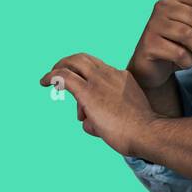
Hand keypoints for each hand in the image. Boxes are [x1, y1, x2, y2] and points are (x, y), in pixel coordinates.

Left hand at [39, 54, 156, 157]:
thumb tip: (86, 122)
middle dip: (69, 63)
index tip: (80, 95)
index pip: (99, 69)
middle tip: (58, 72)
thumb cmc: (139, 131)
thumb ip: (105, 114)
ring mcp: (99, 82)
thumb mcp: (125, 116)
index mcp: (122, 77)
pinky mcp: (87, 93)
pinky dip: (52, 76)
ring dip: (59, 67)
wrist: (147, 132)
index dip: (86, 78)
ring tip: (49, 78)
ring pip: (73, 63)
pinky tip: (44, 81)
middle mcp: (110, 74)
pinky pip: (64, 76)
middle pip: (84, 59)